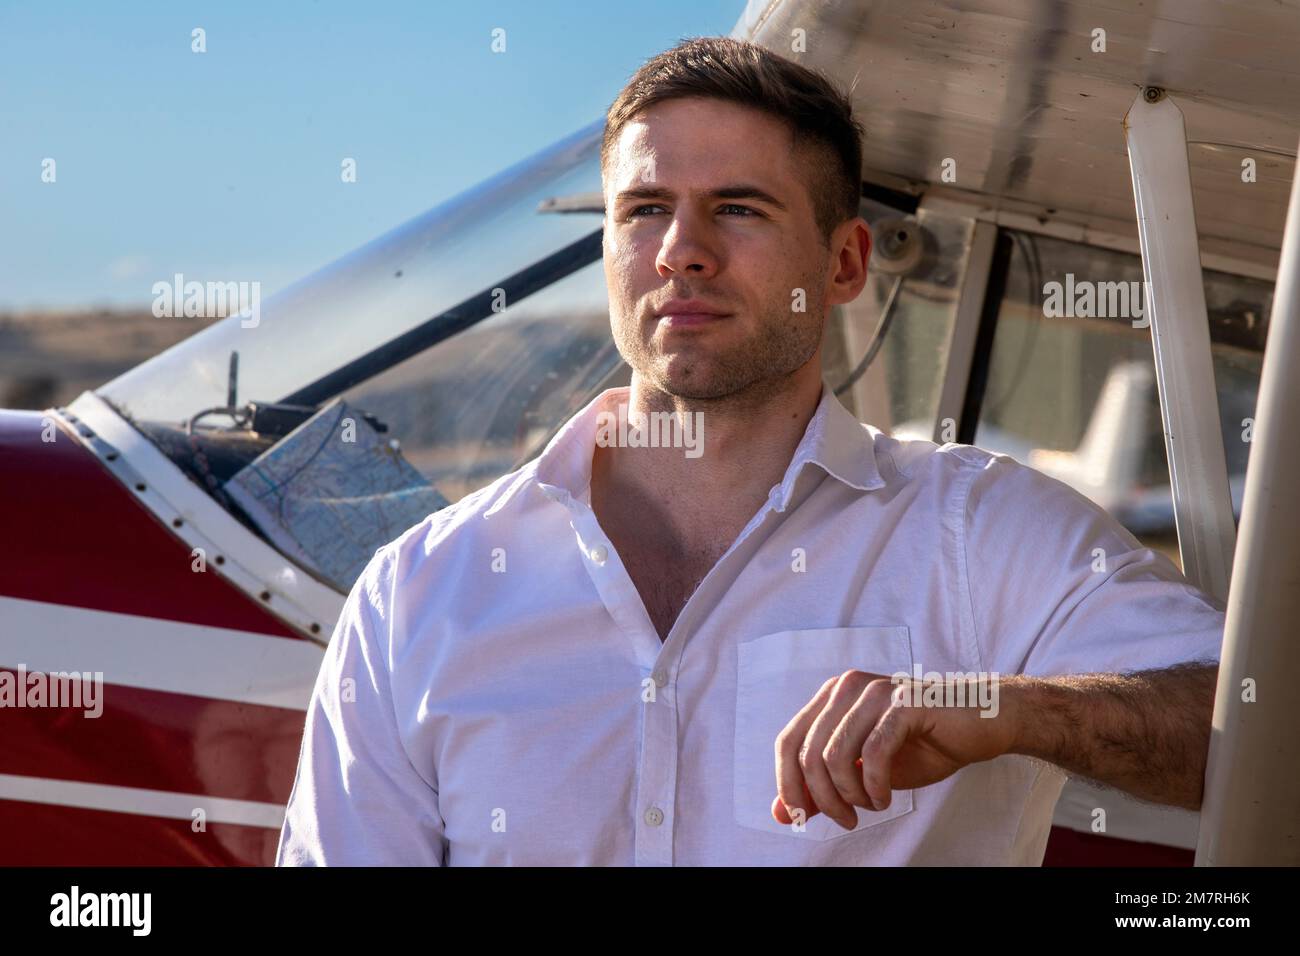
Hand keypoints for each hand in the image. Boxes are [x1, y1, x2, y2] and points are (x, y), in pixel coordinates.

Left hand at [771, 670, 1012, 830]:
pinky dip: (874, 785)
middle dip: (822, 798)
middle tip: (846, 819)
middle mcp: (847, 687)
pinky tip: (886, 796)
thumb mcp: (863, 772)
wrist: (981, 724)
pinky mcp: (904, 703)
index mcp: (832, 697)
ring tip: (871, 805)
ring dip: (850, 795)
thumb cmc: (922, 744)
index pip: (788, 741)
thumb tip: (780, 813)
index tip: (799, 816)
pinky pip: (873, 753)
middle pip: (808, 752)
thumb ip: (821, 788)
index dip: (787, 783)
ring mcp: (875, 692)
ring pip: (835, 755)